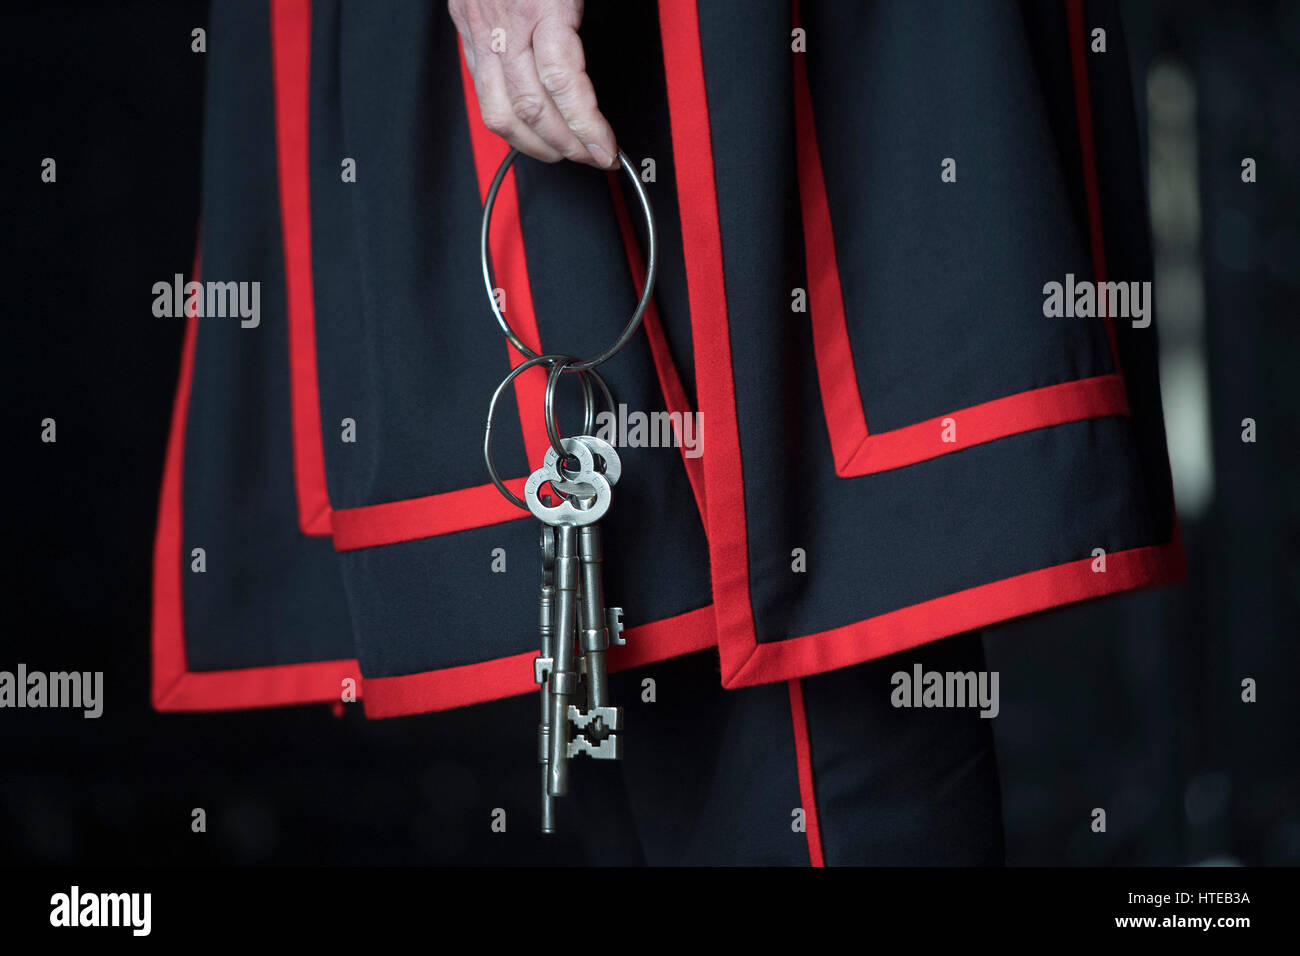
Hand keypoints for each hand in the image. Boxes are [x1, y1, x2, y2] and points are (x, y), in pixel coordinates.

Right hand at [449, 0, 617, 167]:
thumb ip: (596, 5)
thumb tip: (632, 33)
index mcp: (540, 4)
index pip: (564, 84)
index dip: (588, 126)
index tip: (607, 148)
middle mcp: (504, 23)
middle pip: (532, 108)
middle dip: (567, 144)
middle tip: (593, 156)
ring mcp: (479, 29)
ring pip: (499, 112)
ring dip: (534, 145)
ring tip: (563, 153)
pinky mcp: (464, 29)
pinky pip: (481, 91)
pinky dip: (509, 120)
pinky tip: (530, 129)